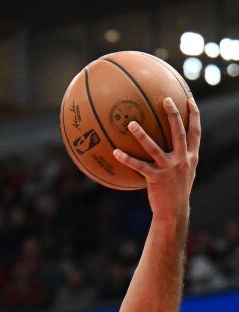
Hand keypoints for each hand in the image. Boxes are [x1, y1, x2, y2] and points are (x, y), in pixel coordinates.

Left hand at [113, 97, 200, 219]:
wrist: (174, 212)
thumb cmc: (177, 191)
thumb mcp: (185, 173)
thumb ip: (182, 158)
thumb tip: (172, 146)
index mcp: (191, 157)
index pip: (195, 132)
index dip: (194, 115)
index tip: (190, 99)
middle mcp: (182, 160)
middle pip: (179, 132)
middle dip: (174, 114)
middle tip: (166, 99)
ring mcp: (169, 169)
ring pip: (154, 148)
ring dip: (141, 135)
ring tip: (130, 123)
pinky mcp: (156, 179)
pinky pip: (139, 166)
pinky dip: (126, 159)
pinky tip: (115, 152)